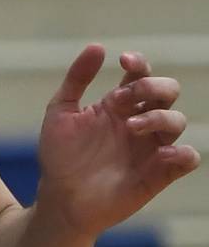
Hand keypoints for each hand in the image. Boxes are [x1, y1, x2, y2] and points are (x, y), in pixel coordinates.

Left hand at [36, 43, 198, 237]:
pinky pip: (187, 159)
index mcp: (120, 105)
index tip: (123, 61)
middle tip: (125, 99)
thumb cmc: (60, 157)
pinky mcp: (159, 174)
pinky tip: (162, 153)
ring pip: (177, 121)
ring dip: (160, 117)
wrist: (59, 199)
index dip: (139, 63)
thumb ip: (76, 80)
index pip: (141, 74)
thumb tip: (98, 46)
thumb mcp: (59, 113)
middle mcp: (140, 122)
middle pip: (167, 91)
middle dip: (153, 87)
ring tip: (131, 127)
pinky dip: (183, 153)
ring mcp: (150, 147)